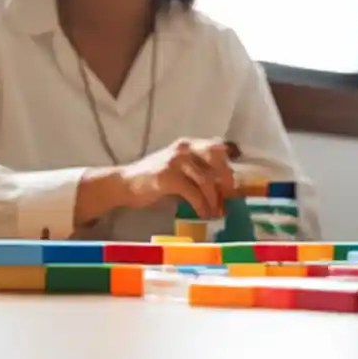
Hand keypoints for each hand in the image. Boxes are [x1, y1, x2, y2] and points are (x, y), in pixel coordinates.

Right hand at [118, 138, 239, 217]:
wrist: (124, 184)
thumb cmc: (155, 180)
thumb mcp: (180, 170)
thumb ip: (200, 173)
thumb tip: (225, 190)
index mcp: (189, 145)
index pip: (218, 147)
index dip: (229, 165)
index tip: (233, 185)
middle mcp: (184, 148)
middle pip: (216, 156)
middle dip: (226, 178)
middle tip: (229, 198)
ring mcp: (175, 160)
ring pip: (206, 179)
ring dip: (214, 200)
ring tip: (215, 213)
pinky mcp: (167, 177)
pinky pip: (193, 192)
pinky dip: (201, 206)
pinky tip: (203, 214)